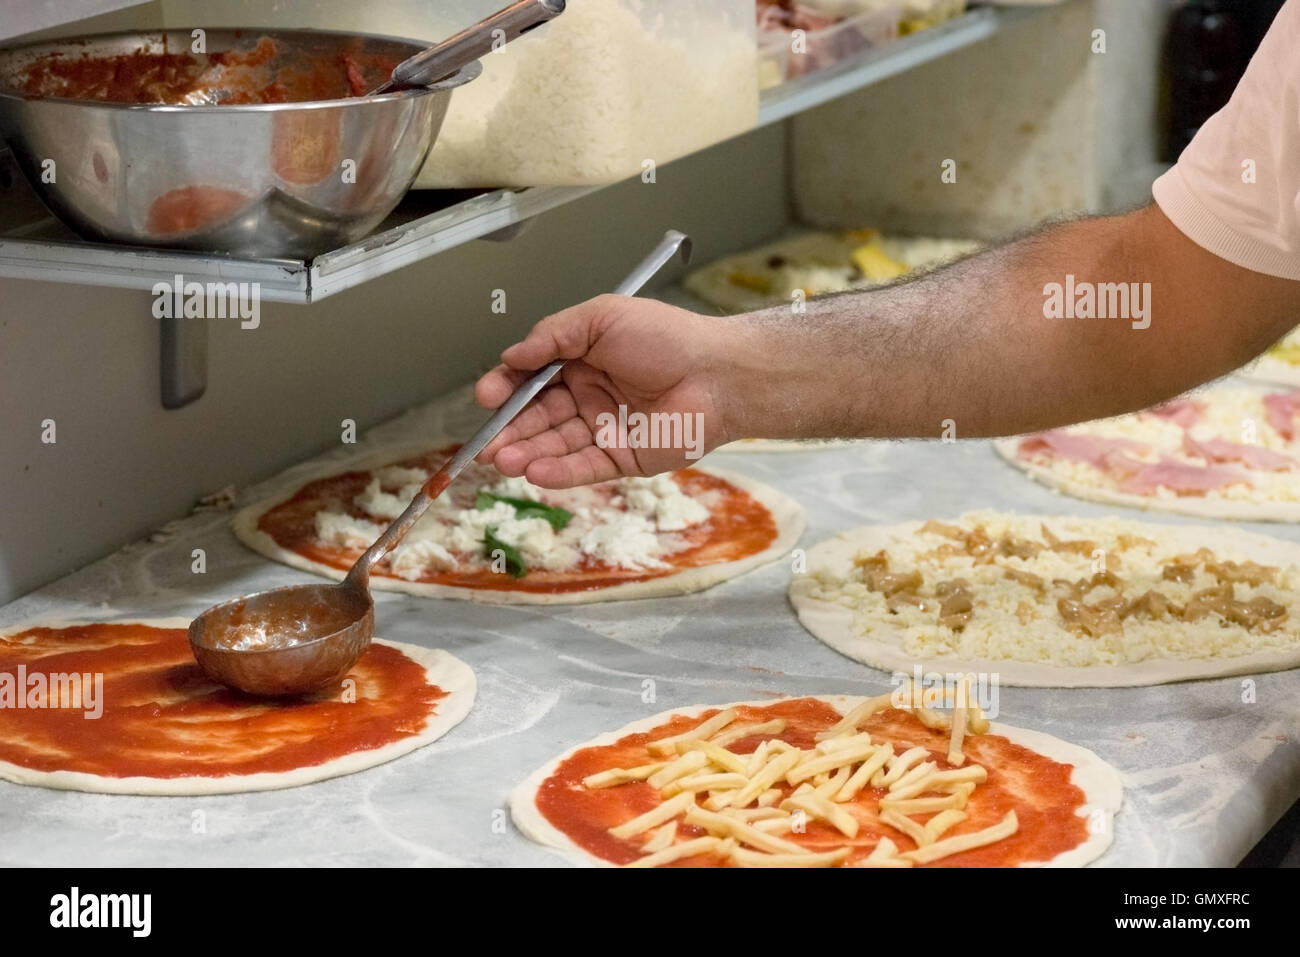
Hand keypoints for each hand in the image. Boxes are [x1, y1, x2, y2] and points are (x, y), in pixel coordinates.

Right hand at [475, 295, 731, 486]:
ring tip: (501, 460)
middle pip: (538, 417)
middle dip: (509, 430)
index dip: (506, 388)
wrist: (719, 375)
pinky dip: (557, 472)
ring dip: (526, 454)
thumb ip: (553, 335)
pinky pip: (584, 468)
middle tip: (485, 442)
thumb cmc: (669, 338)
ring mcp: (605, 429)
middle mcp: (589, 395)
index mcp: (582, 359)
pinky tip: (533, 472)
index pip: (532, 378)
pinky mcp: (624, 458)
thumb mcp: (602, 318)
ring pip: (556, 446)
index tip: (486, 396)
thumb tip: (511, 355)